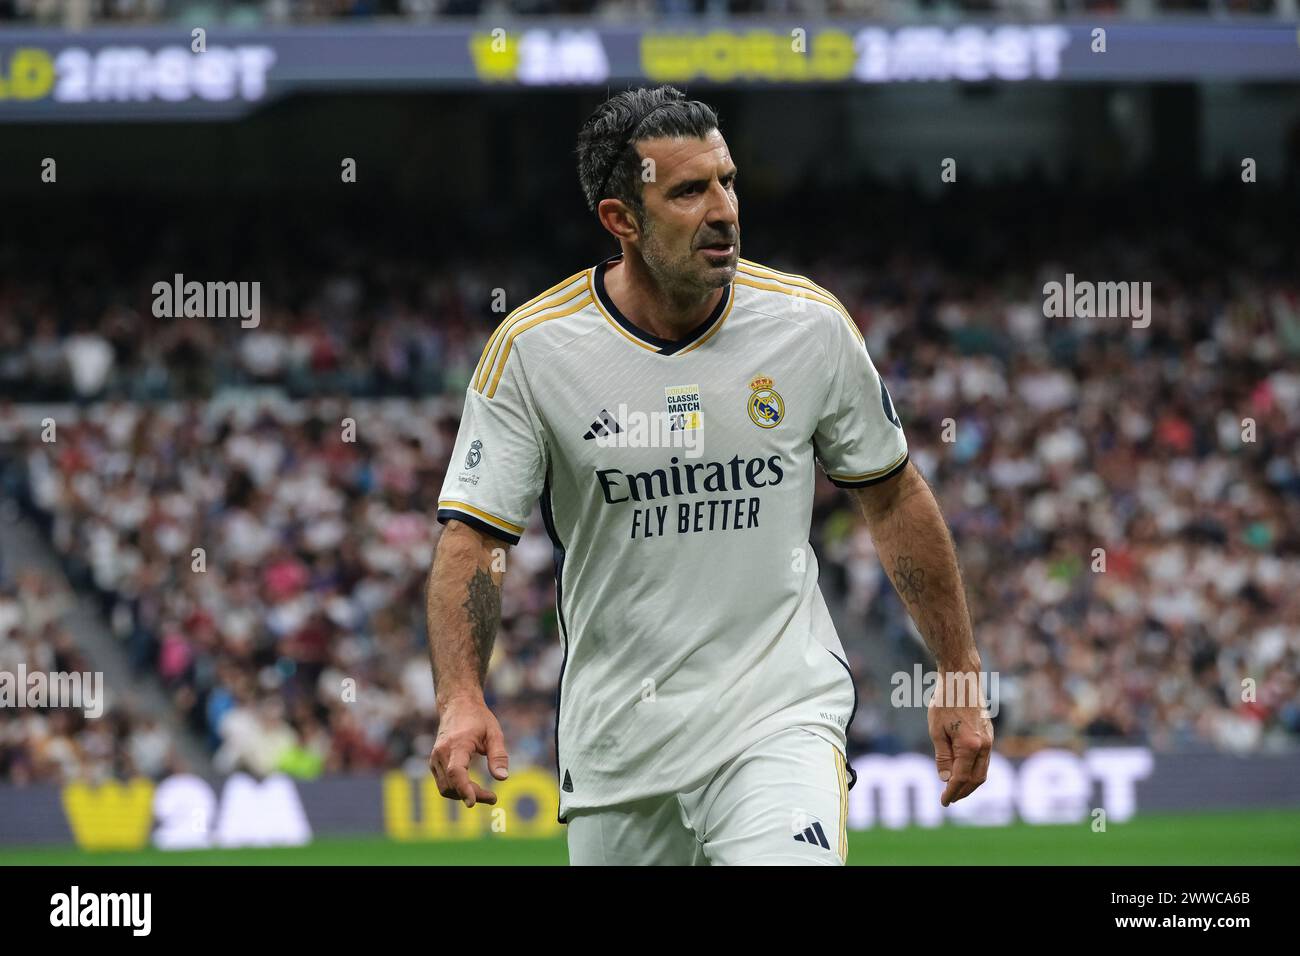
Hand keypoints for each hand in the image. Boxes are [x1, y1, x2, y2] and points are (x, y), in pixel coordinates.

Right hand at [429, 696, 509, 807]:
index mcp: (457, 744)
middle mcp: (441, 752)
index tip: (472, 803)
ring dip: (464, 794)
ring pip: (445, 788)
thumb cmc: (478, 718)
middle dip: (472, 794)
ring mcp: (435, 758)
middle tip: (493, 798)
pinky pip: (443, 784)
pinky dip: (457, 789)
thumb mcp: (494, 733)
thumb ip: (498, 755)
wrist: (457, 705)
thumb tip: (502, 778)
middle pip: (452, 784)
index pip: (456, 771)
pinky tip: (472, 787)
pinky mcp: (434, 763)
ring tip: (485, 793)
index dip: (463, 789)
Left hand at [927, 679, 993, 806]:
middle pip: (976, 779)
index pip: (960, 778)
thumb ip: (943, 757)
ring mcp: (990, 739)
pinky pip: (985, 760)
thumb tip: (946, 780)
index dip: (951, 792)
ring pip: (983, 771)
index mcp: (970, 746)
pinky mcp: (989, 734)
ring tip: (957, 790)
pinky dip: (975, 771)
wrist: (962, 678)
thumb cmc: (945, 701)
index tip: (943, 802)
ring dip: (971, 784)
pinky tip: (965, 772)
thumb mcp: (937, 730)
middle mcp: (984, 745)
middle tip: (950, 799)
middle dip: (963, 792)